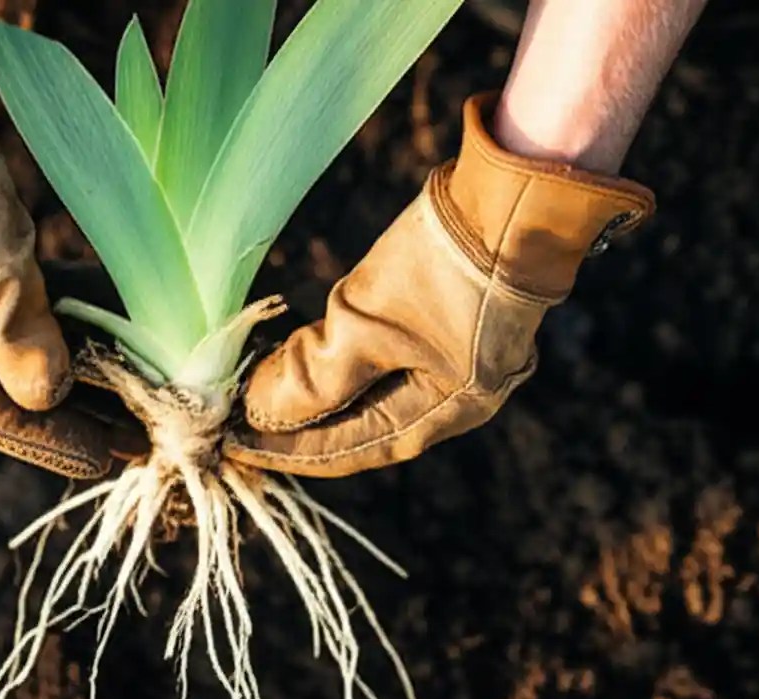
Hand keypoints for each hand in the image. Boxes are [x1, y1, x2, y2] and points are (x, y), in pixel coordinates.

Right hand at [0, 33, 132, 478]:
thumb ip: (18, 340)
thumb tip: (49, 399)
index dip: (53, 442)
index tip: (109, 459)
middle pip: (27, 384)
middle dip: (85, 411)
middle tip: (143, 434)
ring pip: (48, 339)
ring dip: (96, 363)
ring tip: (150, 386)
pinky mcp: (7, 243)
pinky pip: (57, 292)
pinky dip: (93, 309)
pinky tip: (136, 320)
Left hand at [225, 93, 654, 477]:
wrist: (519, 188)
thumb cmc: (444, 263)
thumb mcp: (369, 324)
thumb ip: (315, 378)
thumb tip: (262, 413)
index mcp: (451, 409)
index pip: (355, 448)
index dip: (293, 451)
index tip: (239, 449)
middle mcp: (462, 393)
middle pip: (366, 427)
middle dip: (305, 428)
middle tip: (244, 429)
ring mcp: (463, 354)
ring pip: (377, 391)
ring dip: (324, 396)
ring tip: (267, 396)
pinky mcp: (454, 316)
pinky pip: (389, 358)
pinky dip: (348, 363)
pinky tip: (315, 356)